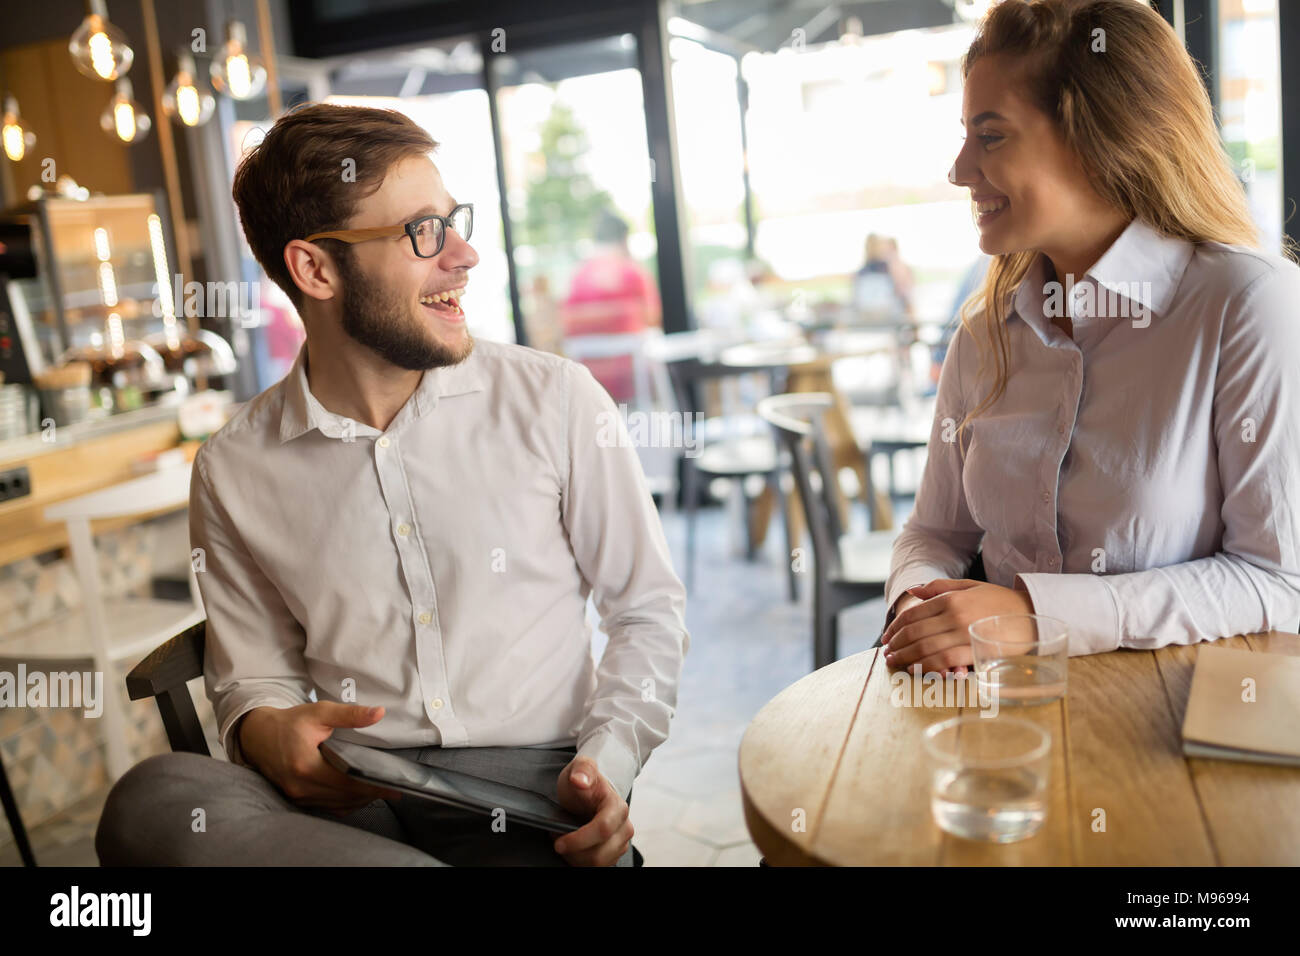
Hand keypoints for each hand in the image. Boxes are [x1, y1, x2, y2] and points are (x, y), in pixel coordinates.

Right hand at [239, 702, 402, 814]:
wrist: (258, 736)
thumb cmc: (290, 723)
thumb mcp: (319, 712)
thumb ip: (350, 714)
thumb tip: (379, 713)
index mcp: (305, 766)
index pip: (347, 782)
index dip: (372, 785)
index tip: (394, 785)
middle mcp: (300, 786)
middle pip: (345, 797)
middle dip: (371, 794)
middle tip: (395, 789)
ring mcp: (297, 796)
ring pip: (337, 805)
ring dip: (360, 800)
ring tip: (381, 791)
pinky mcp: (296, 799)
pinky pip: (327, 807)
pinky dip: (345, 803)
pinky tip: (359, 795)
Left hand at [552, 755, 632, 866]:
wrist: (590, 790)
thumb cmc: (584, 780)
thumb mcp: (580, 768)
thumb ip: (582, 769)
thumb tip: (580, 780)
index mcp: (617, 807)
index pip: (602, 830)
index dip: (579, 840)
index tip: (559, 842)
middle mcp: (624, 827)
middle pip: (600, 854)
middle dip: (574, 852)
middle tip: (556, 838)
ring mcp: (621, 842)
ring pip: (598, 864)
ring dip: (575, 858)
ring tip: (563, 841)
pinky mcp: (614, 853)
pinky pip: (597, 866)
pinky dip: (580, 861)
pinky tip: (572, 848)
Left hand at [881, 579, 1033, 675]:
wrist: (1034, 613)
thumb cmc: (1000, 601)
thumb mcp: (970, 586)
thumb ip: (940, 587)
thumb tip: (913, 591)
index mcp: (951, 599)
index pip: (913, 615)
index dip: (895, 628)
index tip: (888, 637)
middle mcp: (955, 616)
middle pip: (915, 633)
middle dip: (897, 645)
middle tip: (887, 653)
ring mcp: (965, 634)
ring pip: (926, 649)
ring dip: (906, 658)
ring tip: (896, 662)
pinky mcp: (977, 652)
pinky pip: (945, 661)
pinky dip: (926, 666)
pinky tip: (915, 669)